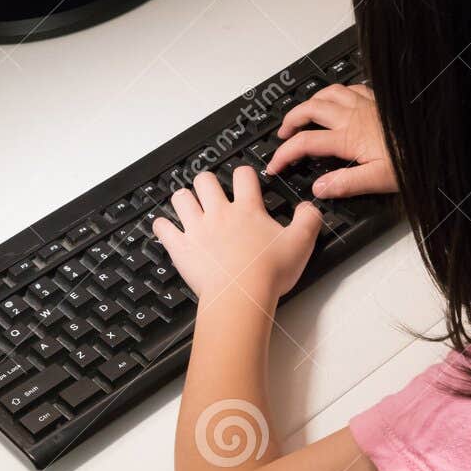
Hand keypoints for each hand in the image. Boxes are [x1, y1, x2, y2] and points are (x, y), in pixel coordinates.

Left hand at [152, 166, 322, 311]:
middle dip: (207, 183)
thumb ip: (308, 220)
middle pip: (205, 181)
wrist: (241, 296)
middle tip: (212, 193)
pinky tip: (166, 228)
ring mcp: (197, 229)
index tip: (245, 182)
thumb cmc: (269, 273)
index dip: (244, 175)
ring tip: (189, 205)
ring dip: (184, 199)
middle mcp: (220, 213)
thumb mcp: (301, 244)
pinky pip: (163, 228)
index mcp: (247, 210)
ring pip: (181, 198)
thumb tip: (309, 207)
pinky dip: (162, 226)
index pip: (243, 176)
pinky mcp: (181, 247)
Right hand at [267, 84, 398, 198]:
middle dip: (290, 120)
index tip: (275, 166)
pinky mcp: (377, 101)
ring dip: (310, 101)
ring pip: (326, 93)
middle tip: (283, 134)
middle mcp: (352, 117)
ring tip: (303, 112)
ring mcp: (364, 105)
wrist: (434, 144)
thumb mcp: (377, 180)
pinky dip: (335, 92)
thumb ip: (345, 184)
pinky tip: (337, 98)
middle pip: (309, 110)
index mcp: (347, 138)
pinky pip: (349, 88)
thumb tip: (319, 188)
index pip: (304, 144)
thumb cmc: (411, 161)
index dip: (284, 154)